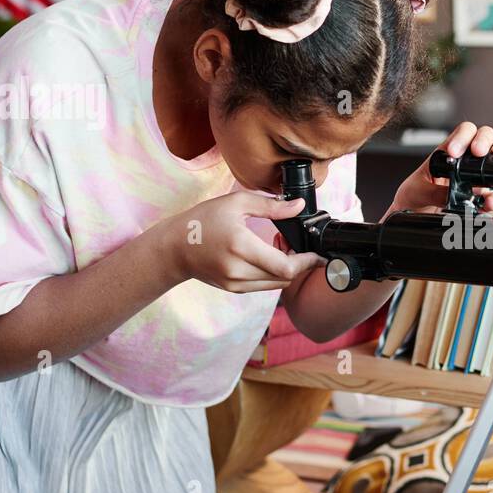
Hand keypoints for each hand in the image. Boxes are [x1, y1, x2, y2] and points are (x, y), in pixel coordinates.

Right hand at [160, 191, 325, 292]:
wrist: (174, 248)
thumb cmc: (204, 221)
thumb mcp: (237, 203)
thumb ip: (272, 206)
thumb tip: (300, 206)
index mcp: (241, 247)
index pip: (285, 266)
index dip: (307, 262)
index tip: (318, 254)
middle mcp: (239, 270)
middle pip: (285, 277)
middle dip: (299, 262)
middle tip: (293, 241)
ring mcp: (236, 283)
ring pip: (277, 283)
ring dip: (287, 268)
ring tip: (278, 245)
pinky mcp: (234, 289)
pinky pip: (265, 285)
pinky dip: (273, 272)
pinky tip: (266, 255)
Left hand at [385, 121, 492, 216]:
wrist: (413, 214)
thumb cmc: (413, 196)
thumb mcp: (418, 191)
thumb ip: (435, 191)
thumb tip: (451, 194)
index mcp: (447, 153)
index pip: (463, 131)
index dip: (463, 136)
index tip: (455, 151)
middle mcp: (464, 162)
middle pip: (485, 139)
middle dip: (485, 142)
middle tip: (478, 153)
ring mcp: (474, 179)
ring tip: (489, 181)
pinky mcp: (478, 198)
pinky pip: (492, 196)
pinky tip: (487, 204)